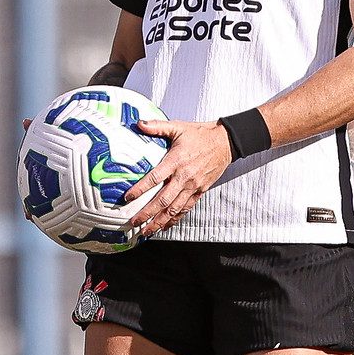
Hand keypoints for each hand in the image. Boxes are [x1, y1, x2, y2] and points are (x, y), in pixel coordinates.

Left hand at [124, 119, 231, 237]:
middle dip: (147, 213)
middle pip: (163, 200)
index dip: (140, 189)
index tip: (128, 198)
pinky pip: (186, 208)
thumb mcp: (178, 127)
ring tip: (147, 231)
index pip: (154, 178)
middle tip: (134, 222)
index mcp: (176, 161)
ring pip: (174, 209)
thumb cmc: (200, 134)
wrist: (226, 142)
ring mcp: (193, 186)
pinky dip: (175, 219)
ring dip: (159, 221)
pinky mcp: (200, 191)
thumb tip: (138, 123)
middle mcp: (184, 177)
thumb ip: (157, 126)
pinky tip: (166, 226)